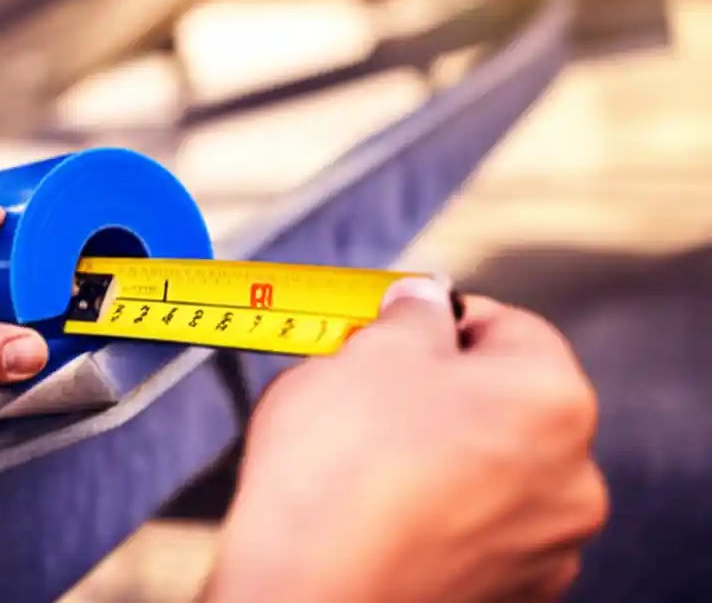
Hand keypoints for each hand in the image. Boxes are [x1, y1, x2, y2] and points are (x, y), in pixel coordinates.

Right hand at [207, 280, 606, 601]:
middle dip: (439, 390)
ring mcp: (543, 547)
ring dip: (438, 453)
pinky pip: (472, 529)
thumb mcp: (368, 349)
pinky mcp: (506, 595)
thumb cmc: (338, 469)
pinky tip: (377, 511)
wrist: (306, 591)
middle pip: (502, 402)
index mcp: (553, 399)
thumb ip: (411, 313)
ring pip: (488, 469)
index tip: (392, 329)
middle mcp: (572, 478)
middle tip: (366, 390)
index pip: (507, 325)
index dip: (439, 319)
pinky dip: (435, 514)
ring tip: (362, 459)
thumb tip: (422, 305)